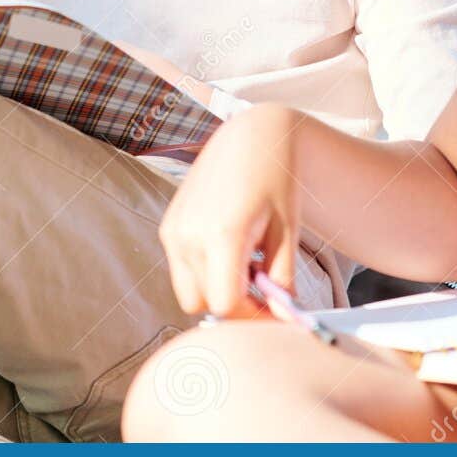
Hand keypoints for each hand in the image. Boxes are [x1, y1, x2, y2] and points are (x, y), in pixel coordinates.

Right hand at [158, 103, 305, 318]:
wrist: (251, 137)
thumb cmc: (276, 180)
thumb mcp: (288, 232)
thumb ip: (281, 280)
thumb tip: (279, 318)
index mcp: (221, 235)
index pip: (224, 306)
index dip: (251, 317)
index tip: (274, 312)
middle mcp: (188, 235)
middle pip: (203, 305)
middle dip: (234, 309)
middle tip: (263, 295)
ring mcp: (173, 231)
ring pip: (188, 293)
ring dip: (215, 293)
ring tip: (246, 270)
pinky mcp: (168, 227)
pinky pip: (181, 270)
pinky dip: (204, 274)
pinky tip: (230, 253)